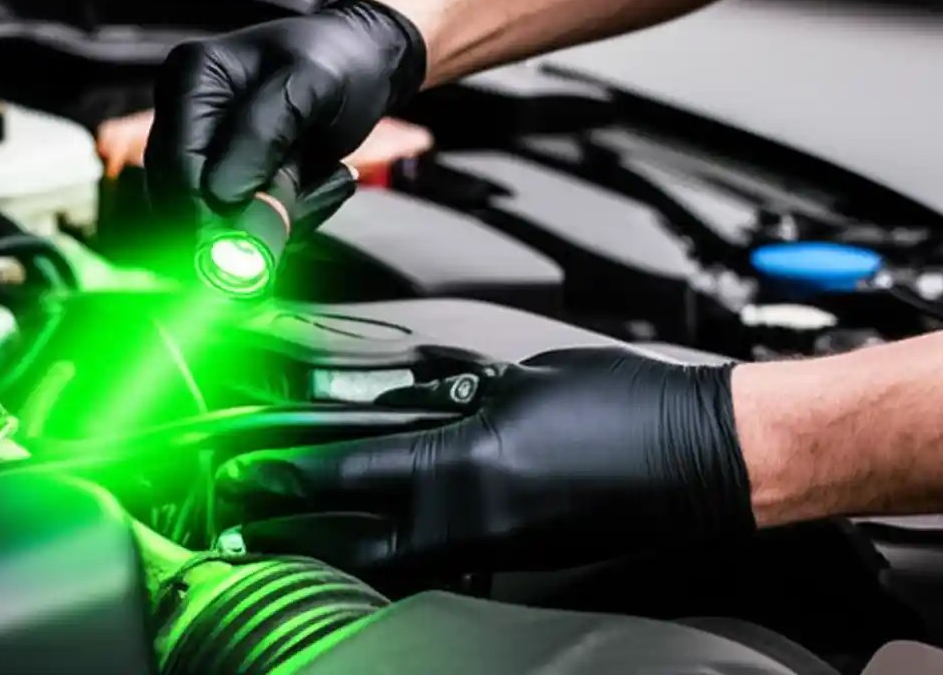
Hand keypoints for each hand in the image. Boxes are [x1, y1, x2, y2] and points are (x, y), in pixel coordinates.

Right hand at [144, 0, 425, 233]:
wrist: (360, 63)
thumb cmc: (339, 64)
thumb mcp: (310, 86)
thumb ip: (263, 135)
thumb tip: (222, 195)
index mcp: (191, 77)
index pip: (177, 163)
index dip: (205, 212)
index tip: (247, 247)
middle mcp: (180, 112)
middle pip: (179, 196)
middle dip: (237, 218)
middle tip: (294, 217)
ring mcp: (195, 144)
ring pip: (203, 215)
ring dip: (262, 220)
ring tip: (313, 184)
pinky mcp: (216, 172)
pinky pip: (230, 217)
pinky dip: (273, 220)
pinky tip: (307, 191)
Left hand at [215, 348, 755, 572]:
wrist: (702, 456)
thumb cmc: (626, 404)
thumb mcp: (521, 379)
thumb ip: (455, 398)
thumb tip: (416, 408)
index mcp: (463, 466)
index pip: (341, 472)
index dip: (279, 475)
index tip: (240, 475)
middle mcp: (468, 522)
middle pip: (346, 544)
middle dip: (286, 533)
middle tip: (244, 521)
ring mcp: (492, 551)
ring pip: (386, 563)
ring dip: (335, 548)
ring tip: (294, 532)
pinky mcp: (518, 563)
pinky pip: (435, 564)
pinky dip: (392, 553)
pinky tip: (381, 536)